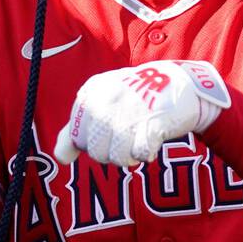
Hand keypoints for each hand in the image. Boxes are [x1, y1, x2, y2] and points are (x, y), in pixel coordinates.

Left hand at [53, 60, 230, 167]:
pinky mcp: (152, 121)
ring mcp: (129, 110)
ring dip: (130, 155)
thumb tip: (61, 156)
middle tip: (127, 136)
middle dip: (112, 153)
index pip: (77, 138)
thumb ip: (78, 128)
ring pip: (117, 157)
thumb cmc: (137, 98)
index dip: (94, 143)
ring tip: (139, 138)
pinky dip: (147, 153)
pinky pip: (140, 155)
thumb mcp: (103, 103)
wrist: (180, 84)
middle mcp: (107, 99)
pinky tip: (152, 139)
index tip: (109, 130)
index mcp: (92, 92)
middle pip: (96, 151)